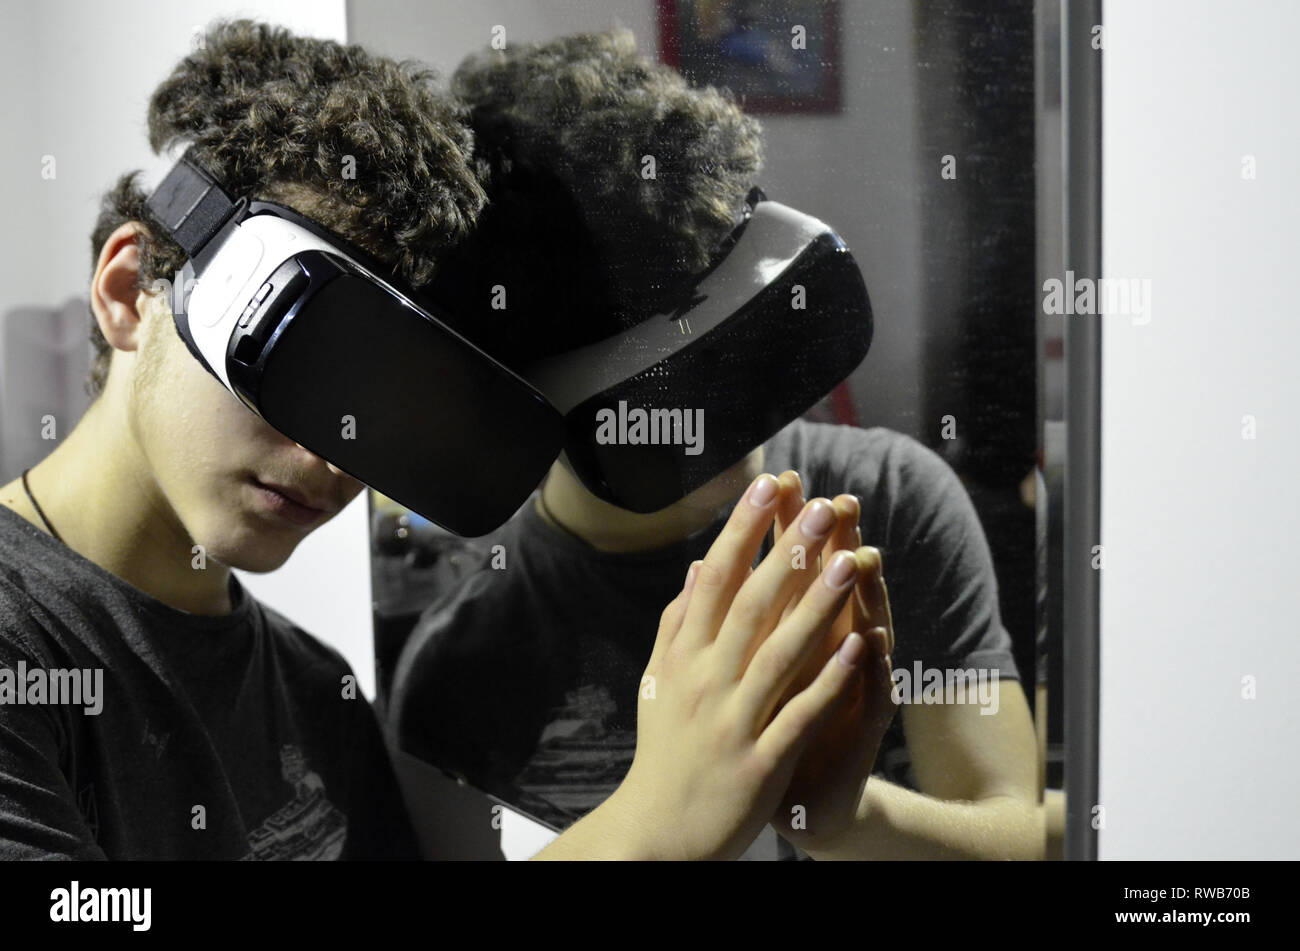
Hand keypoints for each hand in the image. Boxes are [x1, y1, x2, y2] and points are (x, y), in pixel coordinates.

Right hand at [607, 472, 874, 859]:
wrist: (656, 834)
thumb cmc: (663, 753)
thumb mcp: (658, 683)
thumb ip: (676, 625)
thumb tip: (695, 568)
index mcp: (681, 658)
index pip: (714, 579)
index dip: (742, 530)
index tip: (768, 484)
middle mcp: (703, 682)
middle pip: (750, 605)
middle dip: (789, 553)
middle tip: (823, 506)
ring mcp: (731, 722)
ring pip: (778, 653)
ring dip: (817, 604)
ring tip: (852, 561)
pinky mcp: (758, 762)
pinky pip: (799, 714)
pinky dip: (828, 679)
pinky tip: (858, 646)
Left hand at [766, 471, 898, 851]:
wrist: (800, 802)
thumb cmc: (767, 730)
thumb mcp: (744, 671)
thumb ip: (731, 620)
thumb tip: (701, 567)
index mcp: (793, 633)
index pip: (791, 569)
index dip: (784, 527)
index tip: (778, 479)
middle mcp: (829, 648)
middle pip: (832, 587)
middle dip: (831, 545)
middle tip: (835, 502)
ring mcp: (851, 684)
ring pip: (862, 630)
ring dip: (860, 596)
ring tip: (860, 558)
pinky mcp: (862, 727)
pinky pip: (869, 693)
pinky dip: (868, 669)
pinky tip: (871, 642)